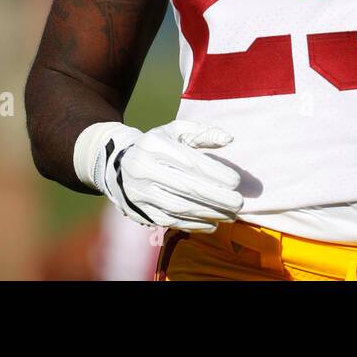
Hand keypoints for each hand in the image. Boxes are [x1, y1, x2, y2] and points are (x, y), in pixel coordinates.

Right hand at [93, 120, 243, 232]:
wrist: (117, 165)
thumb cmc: (157, 145)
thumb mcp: (176, 132)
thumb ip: (203, 133)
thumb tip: (229, 139)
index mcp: (155, 145)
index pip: (189, 162)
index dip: (215, 173)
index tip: (236, 182)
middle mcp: (144, 168)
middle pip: (186, 187)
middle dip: (216, 197)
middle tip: (239, 203)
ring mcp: (139, 192)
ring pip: (178, 207)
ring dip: (208, 213)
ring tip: (230, 215)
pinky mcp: (139, 211)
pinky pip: (169, 221)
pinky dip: (193, 225)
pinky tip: (212, 224)